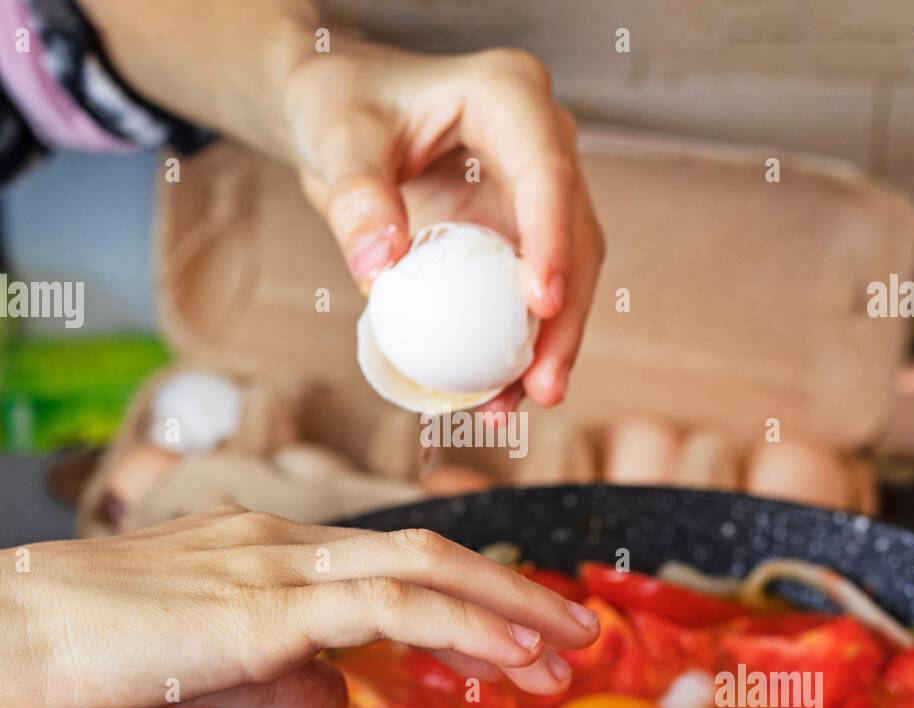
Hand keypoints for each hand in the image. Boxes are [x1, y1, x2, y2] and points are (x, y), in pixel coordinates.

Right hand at [0, 509, 598, 707]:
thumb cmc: (80, 641)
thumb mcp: (203, 662)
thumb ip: (279, 676)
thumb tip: (339, 700)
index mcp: (270, 550)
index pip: (394, 562)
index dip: (468, 592)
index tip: (522, 626)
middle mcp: (284, 543)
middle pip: (429, 554)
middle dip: (512, 592)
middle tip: (576, 627)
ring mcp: (275, 566)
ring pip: (423, 569)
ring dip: (505, 607)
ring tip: (564, 647)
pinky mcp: (261, 604)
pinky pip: (383, 605)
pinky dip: (456, 624)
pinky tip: (503, 652)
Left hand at [78, 0, 603, 411]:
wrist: (341, 115)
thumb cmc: (342, 106)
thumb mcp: (337, 139)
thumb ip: (356, 196)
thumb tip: (379, 268)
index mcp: (510, 95)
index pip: (547, 170)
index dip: (552, 239)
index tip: (539, 304)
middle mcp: (540, 143)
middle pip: (576, 234)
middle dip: (565, 317)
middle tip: (543, 385)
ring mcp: (535, 194)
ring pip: (565, 275)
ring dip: (547, 346)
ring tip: (513, 406)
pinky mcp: (517, 237)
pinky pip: (526, 298)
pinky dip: (514, 346)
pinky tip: (494, 394)